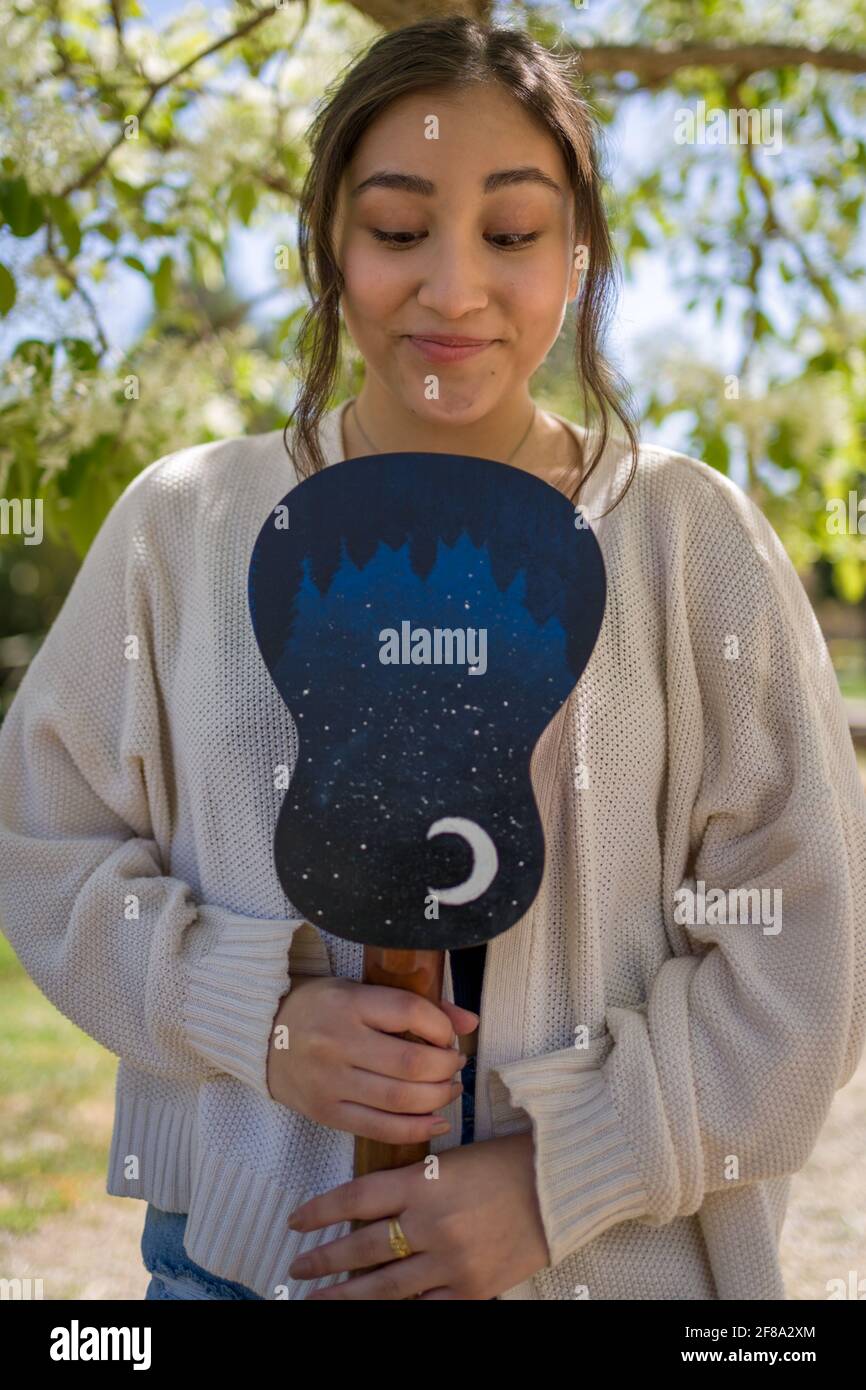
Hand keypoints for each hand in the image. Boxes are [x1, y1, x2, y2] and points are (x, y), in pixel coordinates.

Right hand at [266, 975, 477, 1144]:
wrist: (262, 1037)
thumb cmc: (321, 1009)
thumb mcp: (361, 991)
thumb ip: (418, 1004)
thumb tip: (470, 1023)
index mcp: (347, 1003)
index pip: (409, 1012)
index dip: (441, 1025)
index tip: (448, 1033)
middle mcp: (337, 1043)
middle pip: (412, 1062)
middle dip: (446, 1066)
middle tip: (455, 1063)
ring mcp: (330, 1082)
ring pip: (401, 1099)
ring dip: (438, 1097)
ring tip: (449, 1088)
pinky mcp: (327, 1113)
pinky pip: (381, 1128)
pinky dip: (417, 1128)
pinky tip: (437, 1120)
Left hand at [286, 1132, 550, 1299]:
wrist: (560, 1184)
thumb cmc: (505, 1161)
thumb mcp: (449, 1159)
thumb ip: (410, 1184)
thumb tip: (367, 1210)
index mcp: (424, 1181)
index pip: (355, 1198)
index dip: (320, 1212)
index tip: (296, 1222)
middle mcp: (432, 1224)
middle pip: (362, 1248)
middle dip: (324, 1262)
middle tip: (297, 1269)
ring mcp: (452, 1261)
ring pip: (385, 1287)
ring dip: (347, 1296)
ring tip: (319, 1301)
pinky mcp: (473, 1289)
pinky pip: (425, 1308)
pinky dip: (400, 1310)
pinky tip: (379, 1311)